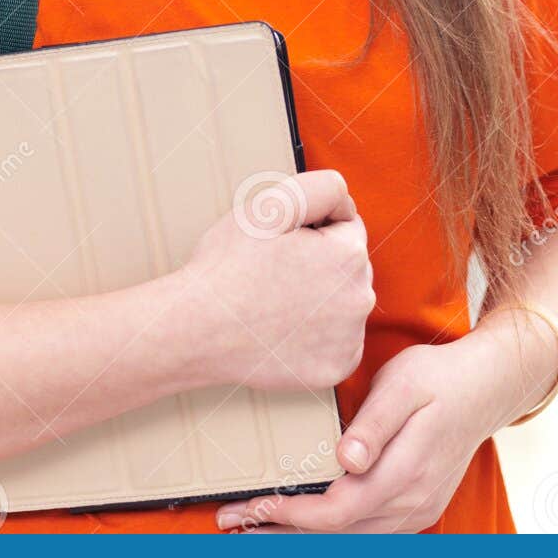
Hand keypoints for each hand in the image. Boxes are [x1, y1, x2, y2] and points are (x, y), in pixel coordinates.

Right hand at [176, 169, 374, 395]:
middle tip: (275, 271)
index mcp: (349, 255)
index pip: (347, 226)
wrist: (198, 329)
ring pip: (343, 302)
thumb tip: (347, 203)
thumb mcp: (269, 205)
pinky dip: (317, 334)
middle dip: (322, 261)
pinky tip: (284, 329)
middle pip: (349, 265)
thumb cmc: (229, 265)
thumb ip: (321, 188)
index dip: (312, 228)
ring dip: (321, 297)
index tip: (282, 243)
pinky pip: (337, 340)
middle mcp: (360, 300)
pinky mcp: (335, 369)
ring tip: (276, 300)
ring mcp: (349, 340)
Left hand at [216, 329, 515, 533]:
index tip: (254, 505)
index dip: (292, 515)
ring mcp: (416, 510)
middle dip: (282, 531)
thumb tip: (346, 460)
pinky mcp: (415, 508)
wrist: (484, 388)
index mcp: (404, 473)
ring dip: (302, 536)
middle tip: (235, 521)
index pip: (339, 512)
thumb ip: (374, 424)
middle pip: (339, 535)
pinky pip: (367, 532)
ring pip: (351, 539)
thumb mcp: (403, 385)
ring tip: (255, 525)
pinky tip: (301, 520)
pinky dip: (330, 531)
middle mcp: (411, 503)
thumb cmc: (438, 378)